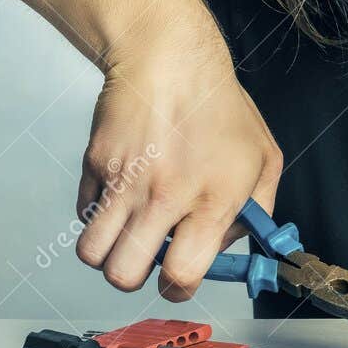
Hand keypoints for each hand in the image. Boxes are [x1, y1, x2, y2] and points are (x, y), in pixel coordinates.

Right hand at [74, 27, 281, 300]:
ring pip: (92, 253)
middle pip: (123, 275)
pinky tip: (121, 196)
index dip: (178, 287)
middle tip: (148, 257)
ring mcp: (124, 181)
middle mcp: (165, 195)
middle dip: (134, 276)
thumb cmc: (221, 108)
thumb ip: (259, 210)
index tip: (179, 278)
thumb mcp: (263, 158)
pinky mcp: (95, 165)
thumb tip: (238, 249)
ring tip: (129, 232)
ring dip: (108, 252)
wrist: (169, 59)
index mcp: (212, 199)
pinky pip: (84, 215)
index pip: (181, 275)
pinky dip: (98, 217)